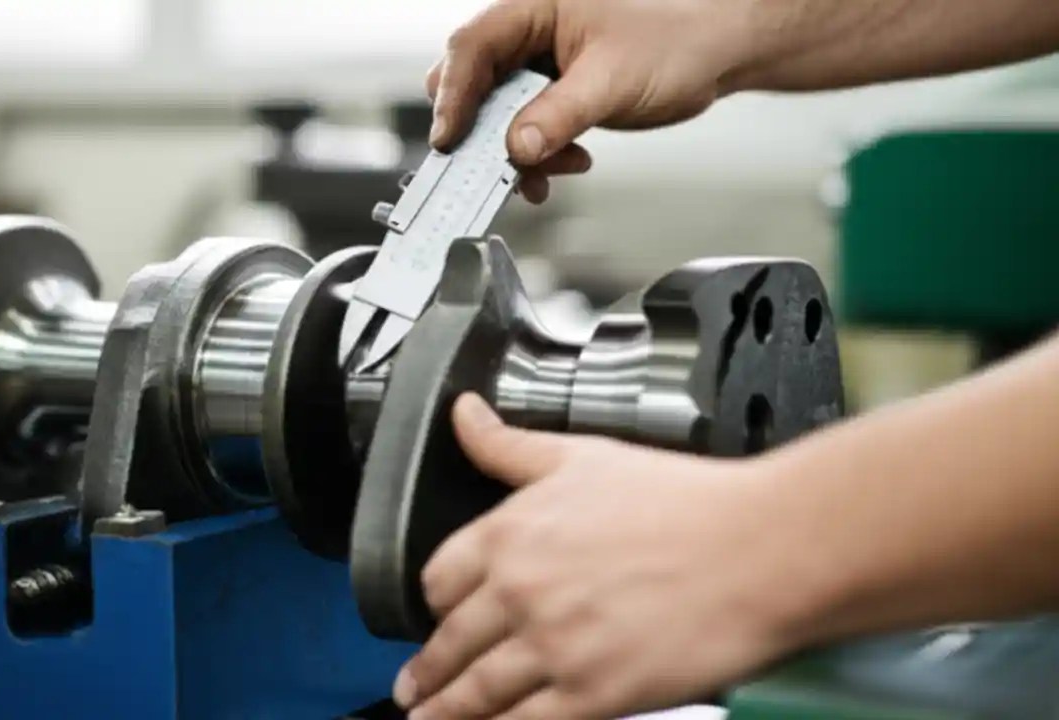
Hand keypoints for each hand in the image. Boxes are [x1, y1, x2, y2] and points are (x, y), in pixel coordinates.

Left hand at [393, 394, 809, 718]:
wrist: (760, 549)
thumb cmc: (684, 501)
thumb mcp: (583, 456)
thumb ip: (510, 446)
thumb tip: (464, 414)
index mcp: (511, 532)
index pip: (439, 579)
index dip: (436, 602)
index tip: (438, 615)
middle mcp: (520, 592)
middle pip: (449, 643)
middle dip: (427, 671)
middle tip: (412, 689)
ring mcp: (553, 648)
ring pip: (476, 692)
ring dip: (445, 712)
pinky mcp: (592, 695)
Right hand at [428, 0, 751, 202]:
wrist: (715, 54)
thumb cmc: (675, 40)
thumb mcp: (611, 80)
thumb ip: (560, 114)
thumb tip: (516, 146)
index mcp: (533, 7)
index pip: (471, 47)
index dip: (453, 96)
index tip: (449, 140)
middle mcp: (527, 33)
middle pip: (470, 81)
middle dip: (478, 130)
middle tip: (487, 166)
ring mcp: (537, 65)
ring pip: (494, 113)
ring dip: (513, 151)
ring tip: (547, 172)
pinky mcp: (551, 94)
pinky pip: (522, 129)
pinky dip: (535, 156)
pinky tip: (565, 164)